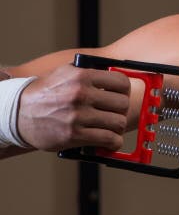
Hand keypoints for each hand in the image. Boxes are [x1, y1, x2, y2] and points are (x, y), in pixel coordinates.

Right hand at [16, 65, 130, 150]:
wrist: (18, 113)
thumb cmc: (46, 93)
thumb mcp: (66, 72)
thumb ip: (91, 72)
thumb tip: (118, 76)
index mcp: (82, 76)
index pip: (121, 82)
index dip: (124, 91)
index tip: (122, 96)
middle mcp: (80, 94)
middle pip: (122, 104)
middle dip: (121, 110)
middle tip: (115, 113)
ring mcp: (77, 116)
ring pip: (117, 122)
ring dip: (117, 127)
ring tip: (112, 127)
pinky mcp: (73, 135)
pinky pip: (107, 139)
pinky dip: (113, 142)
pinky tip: (111, 141)